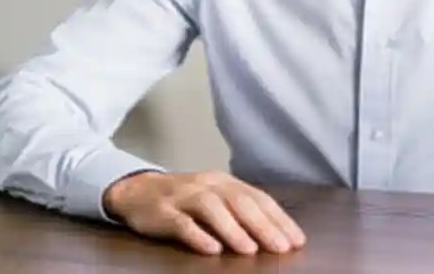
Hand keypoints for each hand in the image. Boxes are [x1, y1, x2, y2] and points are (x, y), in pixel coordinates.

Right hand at [103, 170, 306, 255]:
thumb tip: (278, 234)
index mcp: (224, 182)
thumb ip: (240, 210)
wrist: (136, 190)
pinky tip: (210, 249)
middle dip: (263, 225)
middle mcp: (206, 184)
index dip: (279, 219)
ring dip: (232, 229)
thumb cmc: (184, 200)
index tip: (297, 240)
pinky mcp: (162, 211)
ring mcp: (183, 196)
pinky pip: (181, 222)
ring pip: (211, 208)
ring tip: (249, 250)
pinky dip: (197, 235)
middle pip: (239, 201)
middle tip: (281, 247)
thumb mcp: (215, 198)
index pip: (258, 198)